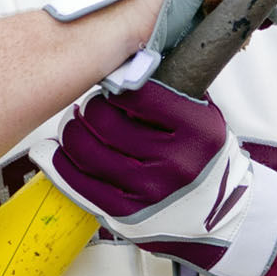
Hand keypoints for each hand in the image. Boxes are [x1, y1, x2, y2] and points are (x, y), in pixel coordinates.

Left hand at [32, 79, 276, 275]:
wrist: (218, 220)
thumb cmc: (201, 160)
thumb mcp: (203, 118)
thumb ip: (171, 89)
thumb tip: (125, 55)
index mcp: (198, 130)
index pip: (138, 93)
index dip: (118, 85)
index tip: (113, 85)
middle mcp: (176, 162)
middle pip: (105, 120)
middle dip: (90, 108)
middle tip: (91, 107)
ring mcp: (150, 192)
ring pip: (86, 149)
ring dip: (72, 132)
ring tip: (76, 126)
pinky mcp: (126, 215)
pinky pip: (78, 182)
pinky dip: (61, 162)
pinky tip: (58, 151)